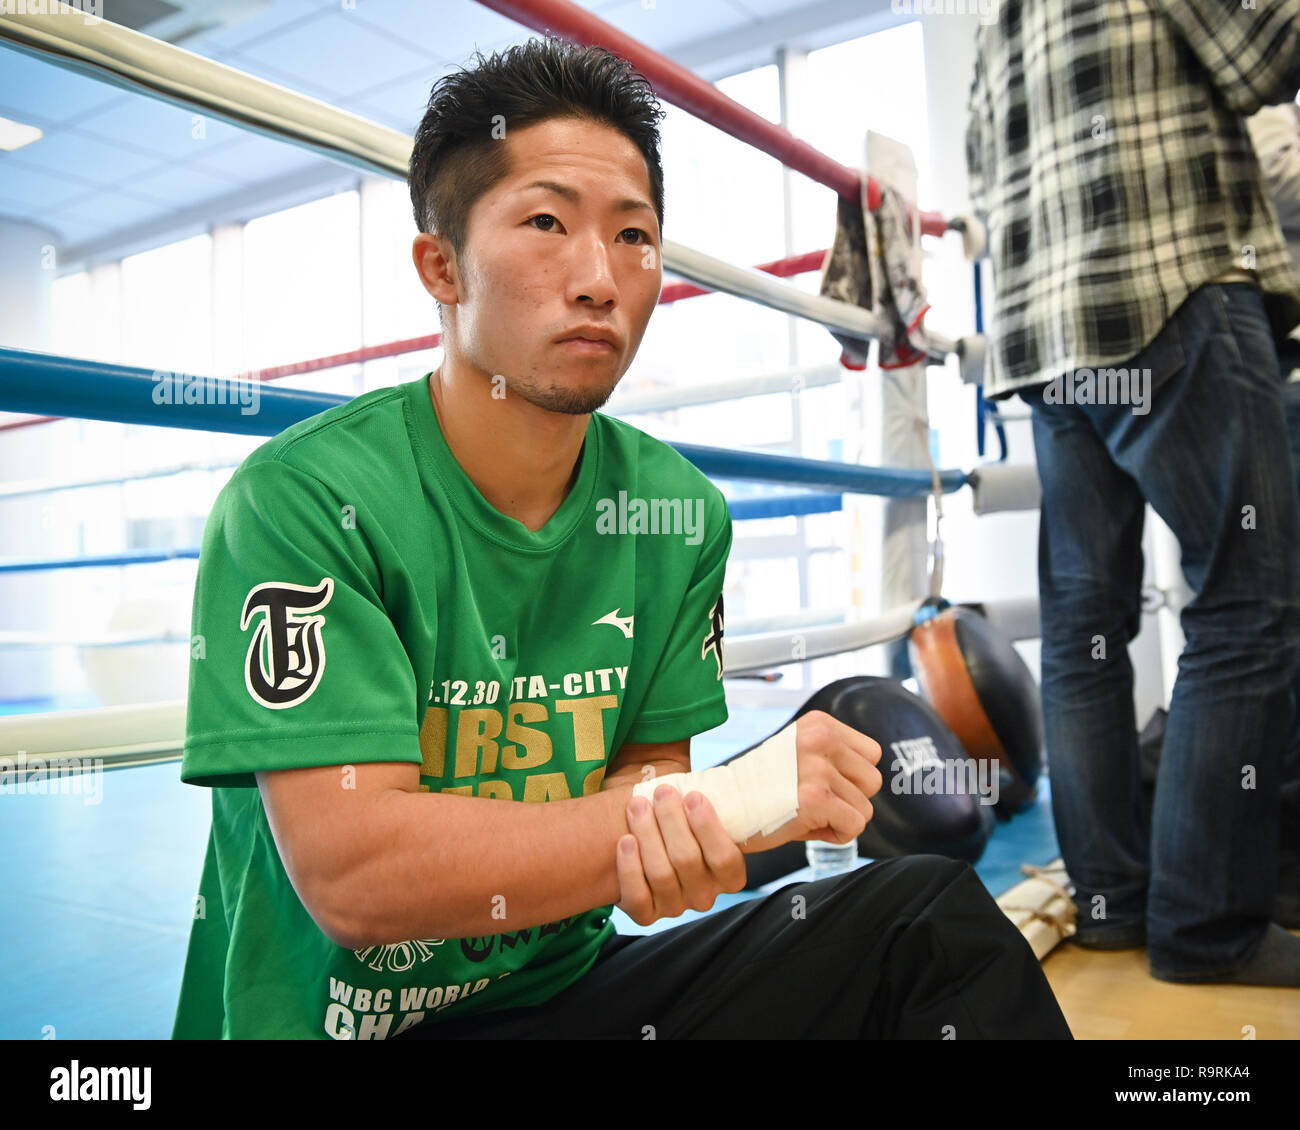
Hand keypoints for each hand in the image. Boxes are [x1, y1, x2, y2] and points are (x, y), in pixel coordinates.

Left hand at [615, 785, 746, 926]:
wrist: (652, 844)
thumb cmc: (682, 823)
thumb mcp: (700, 815)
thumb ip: (704, 806)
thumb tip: (707, 779)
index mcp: (728, 875)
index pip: (725, 858)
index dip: (708, 827)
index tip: (692, 796)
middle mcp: (705, 895)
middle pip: (687, 860)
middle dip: (671, 820)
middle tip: (661, 792)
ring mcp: (676, 907)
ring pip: (661, 874)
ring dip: (647, 834)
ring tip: (637, 805)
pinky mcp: (647, 914)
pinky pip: (638, 897)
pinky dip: (629, 868)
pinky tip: (625, 841)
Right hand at [738, 709, 882, 854]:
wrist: (724, 805)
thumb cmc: (763, 787)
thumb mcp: (800, 753)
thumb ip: (836, 757)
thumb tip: (874, 779)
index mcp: (819, 724)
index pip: (872, 754)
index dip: (851, 777)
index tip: (819, 783)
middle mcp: (820, 740)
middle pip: (873, 781)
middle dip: (849, 799)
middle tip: (813, 802)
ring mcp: (818, 769)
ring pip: (865, 808)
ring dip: (840, 818)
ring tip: (806, 813)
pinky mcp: (816, 799)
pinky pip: (855, 826)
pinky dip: (835, 835)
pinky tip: (807, 826)